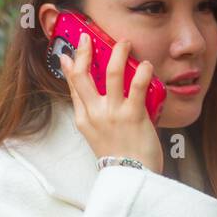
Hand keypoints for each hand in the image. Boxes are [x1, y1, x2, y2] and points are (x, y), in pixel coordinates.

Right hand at [60, 32, 163, 173]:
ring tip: (125, 42)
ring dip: (118, 54)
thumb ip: (96, 115)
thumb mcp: (98, 136)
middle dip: (84, 52)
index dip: (71, 67)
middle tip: (88, 36)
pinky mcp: (133, 115)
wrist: (132, 179)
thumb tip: (100, 98)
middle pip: (83, 76)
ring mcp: (113, 114)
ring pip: (111, 74)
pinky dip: (143, 72)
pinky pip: (138, 86)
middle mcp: (94, 114)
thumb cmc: (120, 158)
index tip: (69, 53)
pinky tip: (147, 65)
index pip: (73, 86)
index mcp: (84, 119)